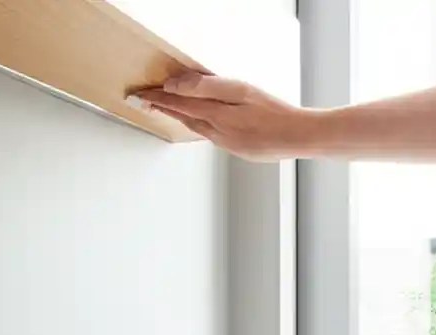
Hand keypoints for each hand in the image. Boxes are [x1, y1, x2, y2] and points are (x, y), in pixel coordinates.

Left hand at [130, 70, 321, 161]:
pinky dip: (199, 125)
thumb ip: (206, 87)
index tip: (136, 95)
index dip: (155, 98)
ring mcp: (227, 143)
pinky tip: (202, 122)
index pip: (177, 104)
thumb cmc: (275, 112)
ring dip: (179, 117)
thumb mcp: (240, 91)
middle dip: (162, 107)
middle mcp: (216, 132)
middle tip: (143, 102)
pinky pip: (210, 134)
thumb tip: (175, 86)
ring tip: (166, 109)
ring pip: (196, 127)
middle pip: (182, 117)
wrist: (299, 137)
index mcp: (214, 116)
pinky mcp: (238, 148)